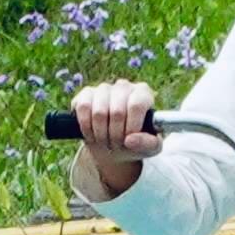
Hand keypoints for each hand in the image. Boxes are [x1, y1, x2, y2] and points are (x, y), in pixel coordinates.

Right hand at [69, 80, 157, 198]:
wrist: (115, 146)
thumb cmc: (137, 143)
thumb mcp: (151, 148)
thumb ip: (149, 144)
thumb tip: (130, 140)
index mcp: (143, 94)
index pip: (136, 105)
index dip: (131, 127)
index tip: (129, 140)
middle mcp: (124, 86)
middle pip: (117, 112)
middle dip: (115, 135)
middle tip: (117, 144)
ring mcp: (103, 88)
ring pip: (99, 112)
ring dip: (101, 134)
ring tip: (105, 140)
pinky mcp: (86, 94)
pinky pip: (83, 107)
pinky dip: (86, 127)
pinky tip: (92, 134)